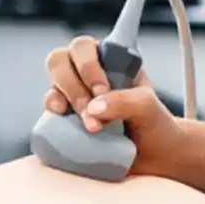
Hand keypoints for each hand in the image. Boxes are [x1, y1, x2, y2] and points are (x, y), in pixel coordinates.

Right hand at [44, 36, 187, 176]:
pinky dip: (55, 117)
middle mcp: (86, 72)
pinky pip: (50, 112)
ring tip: (89, 125)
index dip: (87, 64)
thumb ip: (125, 102)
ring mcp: (73, 95)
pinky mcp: (65, 119)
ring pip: (53, 84)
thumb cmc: (153, 124)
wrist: (153, 157)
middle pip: (60, 60)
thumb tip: (93, 108)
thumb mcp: (148, 108)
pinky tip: (67, 125)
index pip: (84, 47)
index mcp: (108, 59)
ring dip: (65, 101)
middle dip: (73, 84)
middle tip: (91, 107)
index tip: (103, 89)